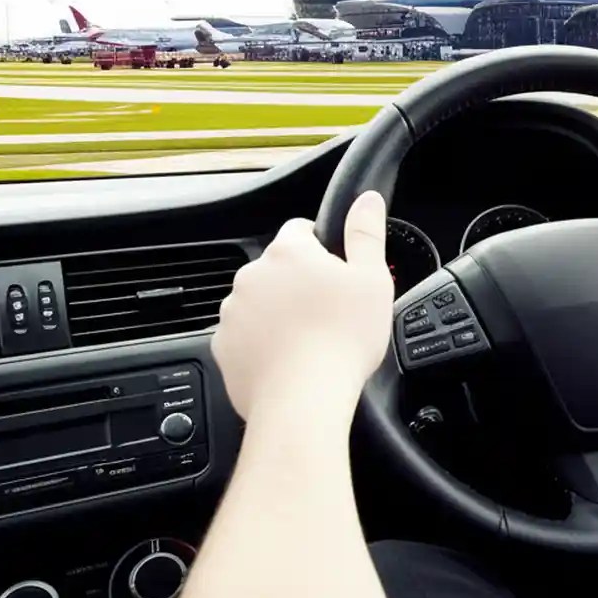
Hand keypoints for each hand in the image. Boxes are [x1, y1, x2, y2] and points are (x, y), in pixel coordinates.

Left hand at [211, 191, 393, 425]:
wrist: (303, 399)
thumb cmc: (342, 339)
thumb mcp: (372, 279)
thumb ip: (366, 233)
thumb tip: (367, 199)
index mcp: (288, 252)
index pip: (301, 231)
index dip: (324, 249)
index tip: (338, 274)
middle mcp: (253, 276)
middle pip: (279, 269)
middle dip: (301, 284)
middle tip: (331, 312)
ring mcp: (233, 312)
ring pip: (261, 303)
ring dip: (280, 313)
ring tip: (311, 340)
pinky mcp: (224, 347)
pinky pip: (246, 336)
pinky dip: (264, 344)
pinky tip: (290, 360)